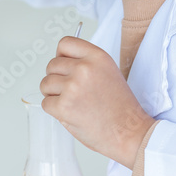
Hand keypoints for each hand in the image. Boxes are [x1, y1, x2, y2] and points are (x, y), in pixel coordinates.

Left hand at [40, 36, 155, 168]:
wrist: (129, 132)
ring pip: (45, 84)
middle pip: (52, 65)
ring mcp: (73, 86)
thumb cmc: (121, 108)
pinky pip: (45, 103)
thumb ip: (86, 64)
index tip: (64, 66)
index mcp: (97, 57)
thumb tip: (61, 63)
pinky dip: (54, 110)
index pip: (65, 43)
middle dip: (57, 79)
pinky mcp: (64, 106)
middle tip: (72, 92)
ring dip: (53, 94)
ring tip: (72, 103)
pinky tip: (71, 113)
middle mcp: (84, 68)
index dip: (61, 56)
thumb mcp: (109, 73)